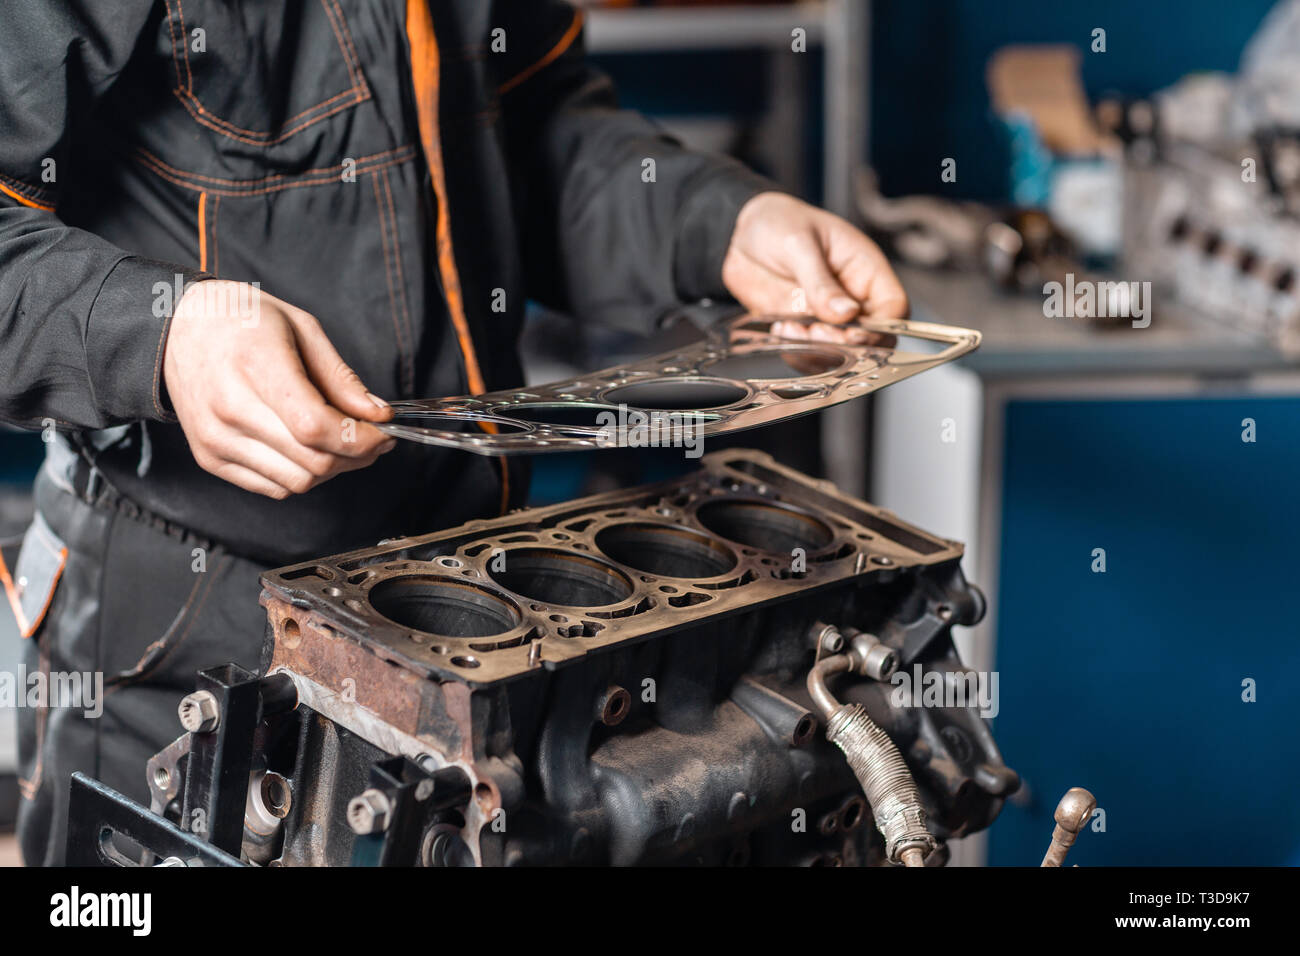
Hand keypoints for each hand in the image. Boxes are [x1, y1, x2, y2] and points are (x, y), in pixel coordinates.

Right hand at [163, 280, 395, 498]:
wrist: (177, 330)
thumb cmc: (242, 321)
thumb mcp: (302, 329)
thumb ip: (341, 378)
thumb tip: (377, 415)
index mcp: (255, 367)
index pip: (316, 427)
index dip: (360, 439)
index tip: (383, 432)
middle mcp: (230, 409)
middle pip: (312, 461)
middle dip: (357, 456)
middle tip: (374, 438)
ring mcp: (216, 439)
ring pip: (297, 482)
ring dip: (332, 469)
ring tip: (342, 442)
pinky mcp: (210, 458)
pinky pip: (273, 487)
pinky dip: (302, 475)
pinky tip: (309, 448)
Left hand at [721, 191, 907, 344]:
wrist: (737, 234)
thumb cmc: (777, 223)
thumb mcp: (799, 244)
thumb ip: (821, 282)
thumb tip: (847, 313)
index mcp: (864, 269)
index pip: (894, 308)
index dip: (882, 328)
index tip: (854, 334)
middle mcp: (851, 297)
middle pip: (872, 338)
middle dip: (847, 345)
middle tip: (816, 333)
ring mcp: (826, 317)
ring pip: (841, 352)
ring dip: (819, 351)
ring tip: (793, 329)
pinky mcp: (803, 329)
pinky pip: (810, 354)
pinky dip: (797, 352)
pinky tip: (781, 329)